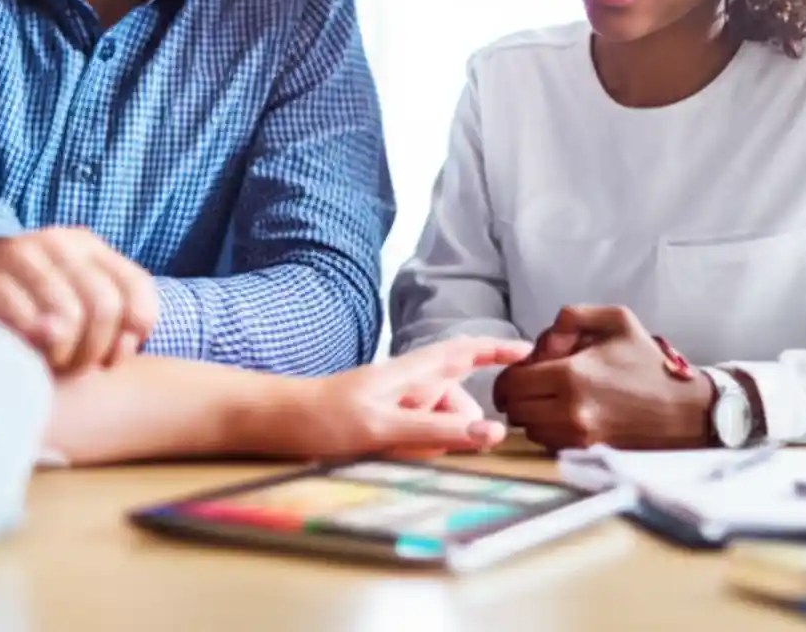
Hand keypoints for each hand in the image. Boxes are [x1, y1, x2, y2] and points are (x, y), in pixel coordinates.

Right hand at [0, 228, 157, 371]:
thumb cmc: (32, 299)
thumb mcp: (77, 295)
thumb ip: (114, 317)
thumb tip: (120, 351)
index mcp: (87, 246)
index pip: (135, 289)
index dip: (132, 335)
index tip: (111, 359)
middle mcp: (57, 243)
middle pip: (104, 307)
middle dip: (93, 351)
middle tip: (74, 368)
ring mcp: (20, 257)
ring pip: (68, 318)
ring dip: (64, 356)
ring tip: (50, 364)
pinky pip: (27, 323)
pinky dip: (34, 349)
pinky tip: (28, 356)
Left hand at [286, 337, 533, 458]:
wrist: (273, 421)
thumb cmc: (322, 418)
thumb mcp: (384, 429)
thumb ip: (438, 433)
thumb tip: (492, 433)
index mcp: (412, 372)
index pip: (465, 352)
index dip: (498, 349)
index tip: (531, 351)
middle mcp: (408, 383)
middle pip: (456, 403)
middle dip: (454, 429)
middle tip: (419, 449)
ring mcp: (395, 401)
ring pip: (436, 424)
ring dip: (429, 443)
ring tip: (391, 452)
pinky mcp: (382, 419)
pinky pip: (415, 434)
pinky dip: (414, 447)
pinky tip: (389, 456)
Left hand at [495, 306, 713, 451]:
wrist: (687, 411)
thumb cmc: (649, 363)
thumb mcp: (616, 320)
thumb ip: (570, 318)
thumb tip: (543, 344)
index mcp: (571, 375)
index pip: (512, 383)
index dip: (509, 377)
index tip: (520, 373)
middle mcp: (570, 411)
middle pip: (515, 410)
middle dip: (518, 397)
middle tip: (533, 387)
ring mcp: (578, 438)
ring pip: (530, 430)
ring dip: (533, 415)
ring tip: (554, 401)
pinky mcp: (587, 455)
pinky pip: (549, 444)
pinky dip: (550, 432)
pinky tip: (568, 418)